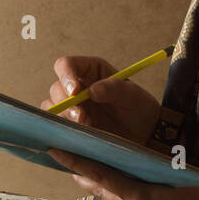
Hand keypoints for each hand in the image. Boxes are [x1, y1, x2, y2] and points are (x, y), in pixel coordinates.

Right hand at [40, 55, 162, 148]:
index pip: (67, 65)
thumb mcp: (133, 95)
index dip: (66, 76)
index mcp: (92, 70)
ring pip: (54, 107)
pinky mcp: (72, 124)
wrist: (144, 134)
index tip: (74, 92)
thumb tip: (92, 90)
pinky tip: (82, 133)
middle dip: (67, 103)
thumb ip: (114, 88)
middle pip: (57, 88)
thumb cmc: (139, 109)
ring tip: (87, 125)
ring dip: (66, 117)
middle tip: (82, 116)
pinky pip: (57, 125)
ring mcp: (73, 106)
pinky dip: (65, 129)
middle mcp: (78, 86)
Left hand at [46, 148, 198, 199]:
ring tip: (78, 163)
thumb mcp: (178, 171)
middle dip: (78, 170)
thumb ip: (152, 160)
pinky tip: (106, 179)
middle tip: (63, 152)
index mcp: (137, 195)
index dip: (77, 162)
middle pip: (96, 186)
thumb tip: (131, 147)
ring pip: (104, 195)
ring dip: (91, 180)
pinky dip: (107, 188)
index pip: (100, 174)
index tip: (57, 150)